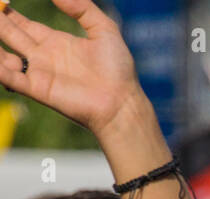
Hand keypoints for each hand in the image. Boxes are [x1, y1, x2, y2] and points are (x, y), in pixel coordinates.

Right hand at [0, 0, 142, 135]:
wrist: (122, 102)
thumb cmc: (118, 70)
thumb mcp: (104, 30)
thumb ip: (83, 8)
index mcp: (55, 42)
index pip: (23, 24)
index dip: (8, 12)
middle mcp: (43, 56)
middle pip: (9, 34)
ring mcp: (39, 73)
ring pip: (4, 56)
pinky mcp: (38, 89)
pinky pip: (10, 78)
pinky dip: (0, 69)